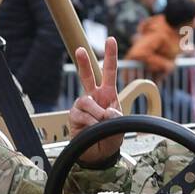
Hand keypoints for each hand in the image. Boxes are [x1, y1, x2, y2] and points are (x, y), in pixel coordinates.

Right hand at [68, 36, 122, 164]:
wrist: (100, 153)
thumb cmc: (111, 137)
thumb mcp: (120, 126)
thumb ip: (116, 116)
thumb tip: (105, 111)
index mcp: (108, 95)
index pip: (109, 72)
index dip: (110, 56)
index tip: (110, 39)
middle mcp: (94, 97)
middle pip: (88, 76)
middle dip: (83, 63)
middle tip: (80, 49)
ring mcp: (83, 106)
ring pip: (86, 101)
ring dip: (96, 111)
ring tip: (101, 121)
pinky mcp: (74, 116)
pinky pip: (81, 114)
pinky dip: (90, 122)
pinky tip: (92, 128)